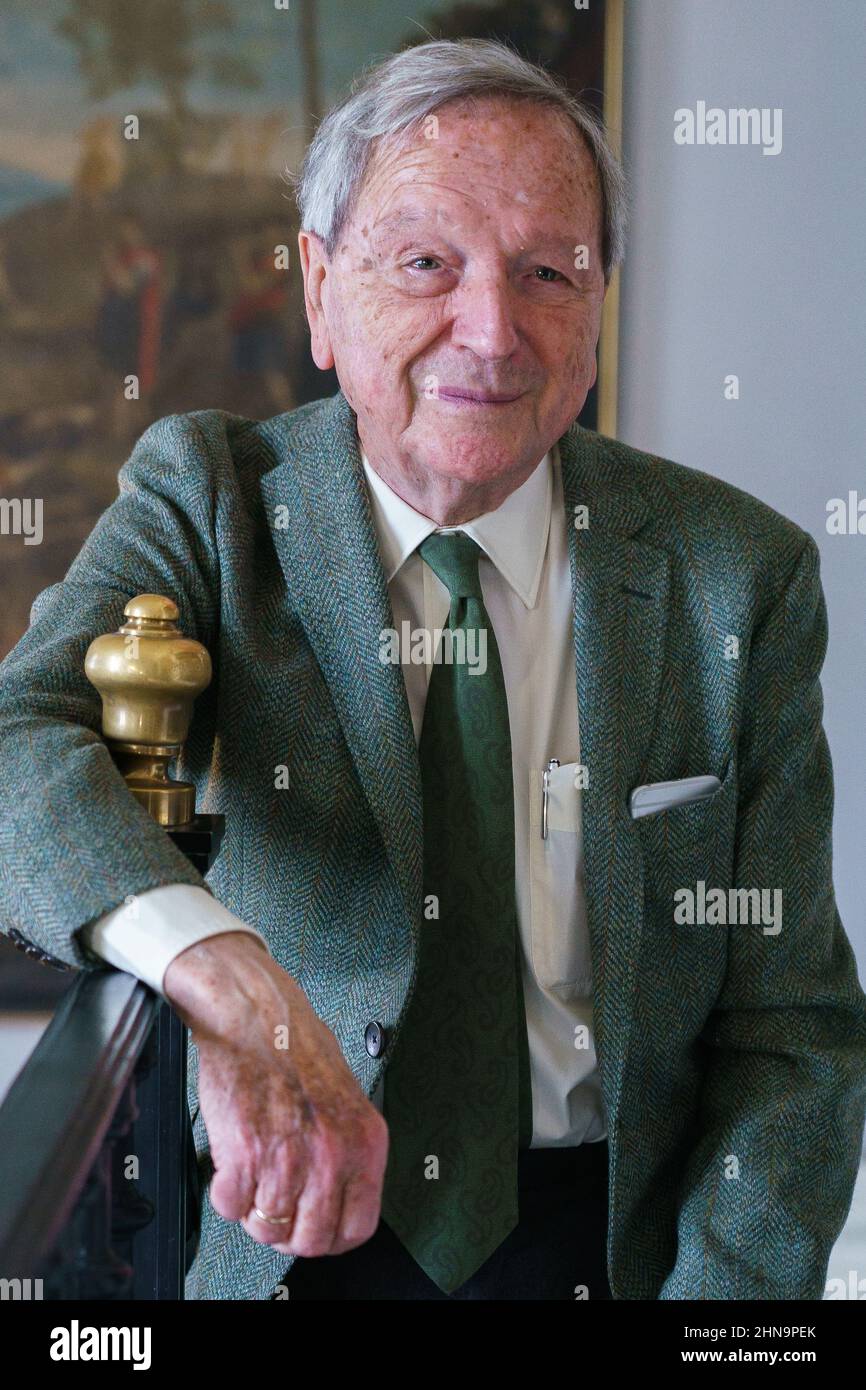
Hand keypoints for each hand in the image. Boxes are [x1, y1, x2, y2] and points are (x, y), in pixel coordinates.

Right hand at [164, 932, 388, 1256]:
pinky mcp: (245, 1153)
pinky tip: (232, 1166)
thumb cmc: (294, 1047)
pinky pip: (232, 1206)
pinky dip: (227, 1193)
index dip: (330, 1235)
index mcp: (364, 1142)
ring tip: (252, 1177)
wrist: (253, 1015)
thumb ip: (346, 1151)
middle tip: (275, 1208)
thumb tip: (335, 1197)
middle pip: (311, 1239)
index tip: (313, 1225)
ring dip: (254, 1210)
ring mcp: (288, 1158)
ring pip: (269, 1227)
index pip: (358, 1227)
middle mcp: (331, 1154)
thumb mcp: (345, 1098)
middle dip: (288, 1231)